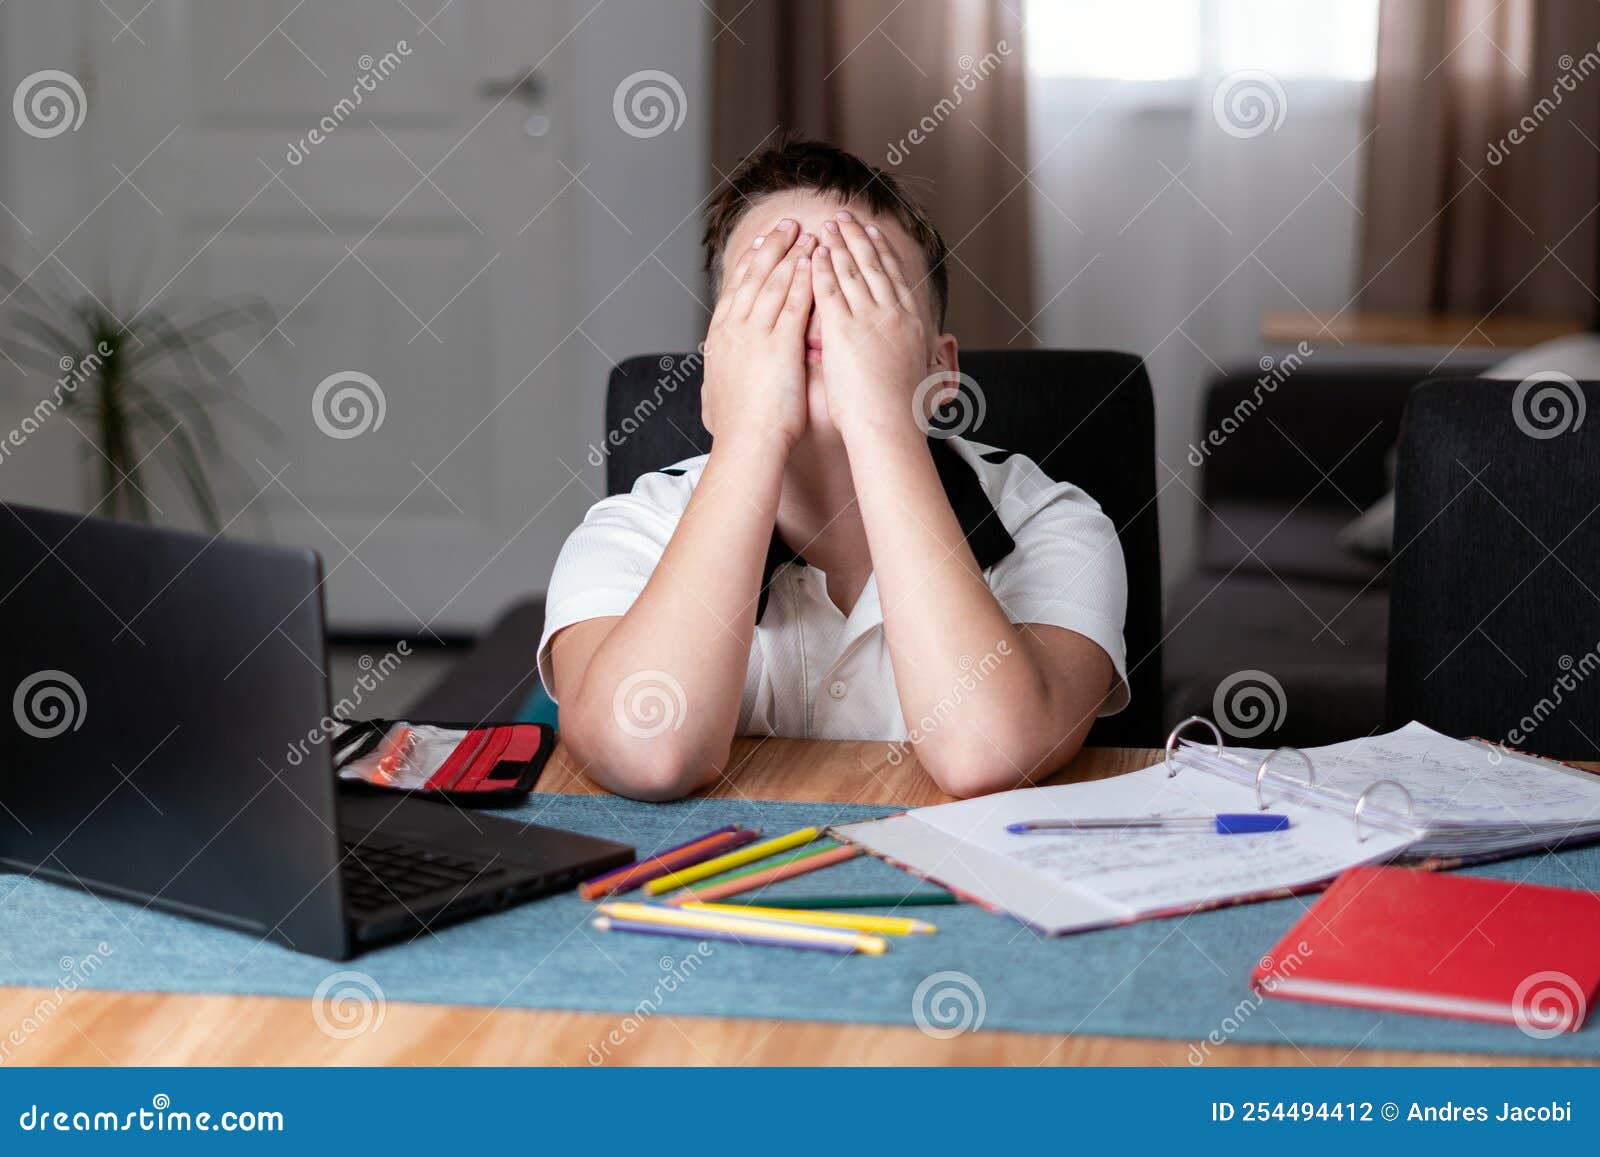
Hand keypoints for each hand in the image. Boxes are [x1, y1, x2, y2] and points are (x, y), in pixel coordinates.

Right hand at [701, 219, 815, 454]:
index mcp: (720, 339)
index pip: (736, 289)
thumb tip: (713, 381)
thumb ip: (721, 378)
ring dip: (792, 253)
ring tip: (806, 232)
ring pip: (774, 282)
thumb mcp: (717, 396)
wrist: (745, 444)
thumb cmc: (737, 429)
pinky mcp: (779, 344)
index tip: (762, 243)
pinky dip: (804, 278)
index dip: (751, 263)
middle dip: (773, 246)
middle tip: (787, 224)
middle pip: (754, 277)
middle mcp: (734, 329)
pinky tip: (815, 261)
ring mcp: (755, 334)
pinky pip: (794, 302)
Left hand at [811, 210, 929, 442]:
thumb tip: (929, 350)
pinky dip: (822, 268)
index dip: (881, 251)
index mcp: (911, 322)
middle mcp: (893, 313)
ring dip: (838, 244)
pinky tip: (813, 253)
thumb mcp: (922, 373)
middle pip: (874, 265)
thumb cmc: (903, 411)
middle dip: (857, 237)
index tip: (872, 233)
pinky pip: (830, 291)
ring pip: (852, 271)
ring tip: (827, 225)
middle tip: (846, 217)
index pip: (894, 276)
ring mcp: (869, 319)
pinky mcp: (844, 330)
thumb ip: (920, 353)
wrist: (890, 426)